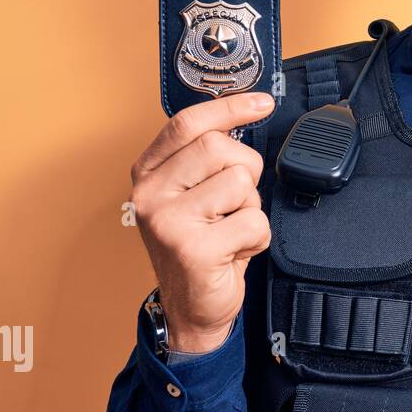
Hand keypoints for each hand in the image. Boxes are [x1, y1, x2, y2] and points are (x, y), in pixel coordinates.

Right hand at [129, 93, 274, 351]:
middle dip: (245, 172)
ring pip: (241, 183)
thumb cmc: (200, 245)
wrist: (191, 309)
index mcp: (148, 173)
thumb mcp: (193, 195)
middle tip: (234, 202)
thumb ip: (207, 158)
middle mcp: (149, 193)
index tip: (263, 102)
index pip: (188, 123)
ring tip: (229, 230)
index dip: (229, 107)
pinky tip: (234, 251)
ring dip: (250, 208)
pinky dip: (257, 239)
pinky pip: (254, 222)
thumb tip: (248, 112)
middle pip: (221, 148)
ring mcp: (168, 220)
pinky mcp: (193, 248)